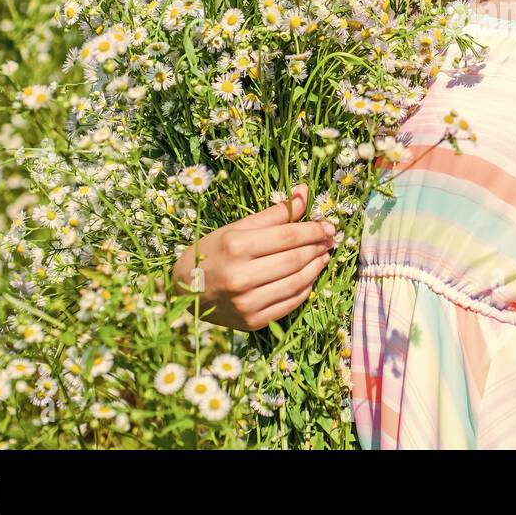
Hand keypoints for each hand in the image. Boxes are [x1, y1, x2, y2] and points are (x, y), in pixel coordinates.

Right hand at [171, 183, 337, 331]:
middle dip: (318, 247)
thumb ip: (275, 213)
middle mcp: (241, 277)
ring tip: (323, 255)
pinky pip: (290, 303)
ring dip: (316, 267)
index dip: (313, 230)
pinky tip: (310, 275)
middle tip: (330, 239)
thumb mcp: (238, 227)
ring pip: (297, 283)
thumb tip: (305, 192)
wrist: (185, 289)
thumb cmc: (213, 252)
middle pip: (295, 259)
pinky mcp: (253, 321)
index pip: (288, 236)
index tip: (328, 226)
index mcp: (236, 247)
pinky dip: (306, 288)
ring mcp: (247, 303)